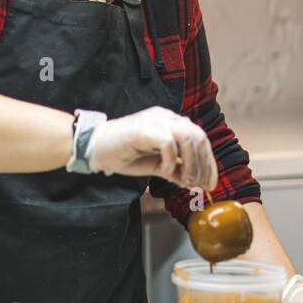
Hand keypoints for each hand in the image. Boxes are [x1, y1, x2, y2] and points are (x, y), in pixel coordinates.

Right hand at [86, 106, 217, 189]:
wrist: (92, 148)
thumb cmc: (121, 154)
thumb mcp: (155, 165)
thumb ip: (175, 169)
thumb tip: (195, 182)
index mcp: (169, 122)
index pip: (199, 138)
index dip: (208, 162)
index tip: (210, 183)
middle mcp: (165, 117)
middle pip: (198, 136)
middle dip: (202, 164)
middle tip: (198, 185)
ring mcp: (154, 120)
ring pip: (187, 137)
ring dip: (190, 162)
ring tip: (184, 180)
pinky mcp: (143, 129)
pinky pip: (168, 143)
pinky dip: (169, 160)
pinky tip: (163, 171)